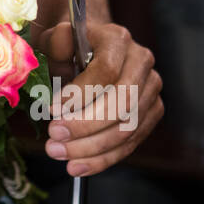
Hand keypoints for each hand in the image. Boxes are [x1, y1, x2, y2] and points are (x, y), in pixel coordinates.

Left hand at [33, 19, 163, 177]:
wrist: (88, 44)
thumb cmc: (69, 44)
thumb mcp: (55, 38)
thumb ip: (55, 51)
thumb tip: (60, 88)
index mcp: (118, 39)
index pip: (105, 72)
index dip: (80, 95)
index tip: (52, 110)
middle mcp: (142, 62)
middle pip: (122, 103)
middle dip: (85, 125)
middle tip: (54, 137)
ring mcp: (150, 89)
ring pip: (127, 128)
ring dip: (91, 147)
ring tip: (58, 153)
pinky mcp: (151, 112)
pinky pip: (130, 142)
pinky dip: (103, 158)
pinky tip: (78, 166)